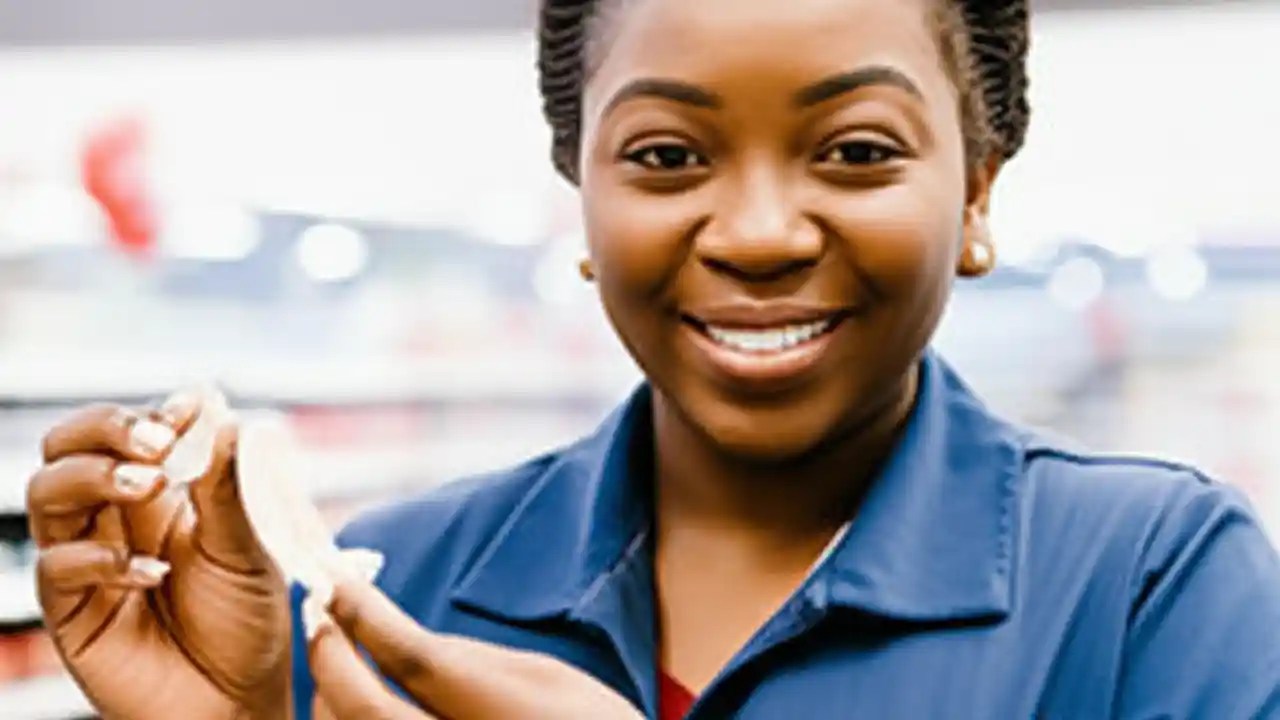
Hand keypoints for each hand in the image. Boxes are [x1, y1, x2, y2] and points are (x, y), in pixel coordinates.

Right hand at [28, 396, 291, 719]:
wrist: (239, 702)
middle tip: (155, 443)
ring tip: (150, 488)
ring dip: (95, 478)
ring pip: (47, 494)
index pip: (128, 432)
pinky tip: (151, 572)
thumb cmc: (246, 624)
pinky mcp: (71, 612)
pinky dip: (100, 559)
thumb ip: (227, 490)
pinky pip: (56, 568)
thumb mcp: (247, 551)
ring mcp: (88, 562)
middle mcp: (114, 520)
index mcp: (160, 497)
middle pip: (68, 448)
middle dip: (105, 430)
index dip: (152, 411)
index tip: (191, 404)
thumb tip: (224, 418)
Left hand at [307, 579, 644, 719]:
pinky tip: (353, 700)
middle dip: (331, 655)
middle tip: (325, 618)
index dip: (363, 613)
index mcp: (495, 711)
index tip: (338, 581)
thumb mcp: (544, 676)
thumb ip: (467, 658)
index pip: (411, 656)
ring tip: (337, 658)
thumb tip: (394, 636)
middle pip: (361, 706)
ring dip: (332, 695)